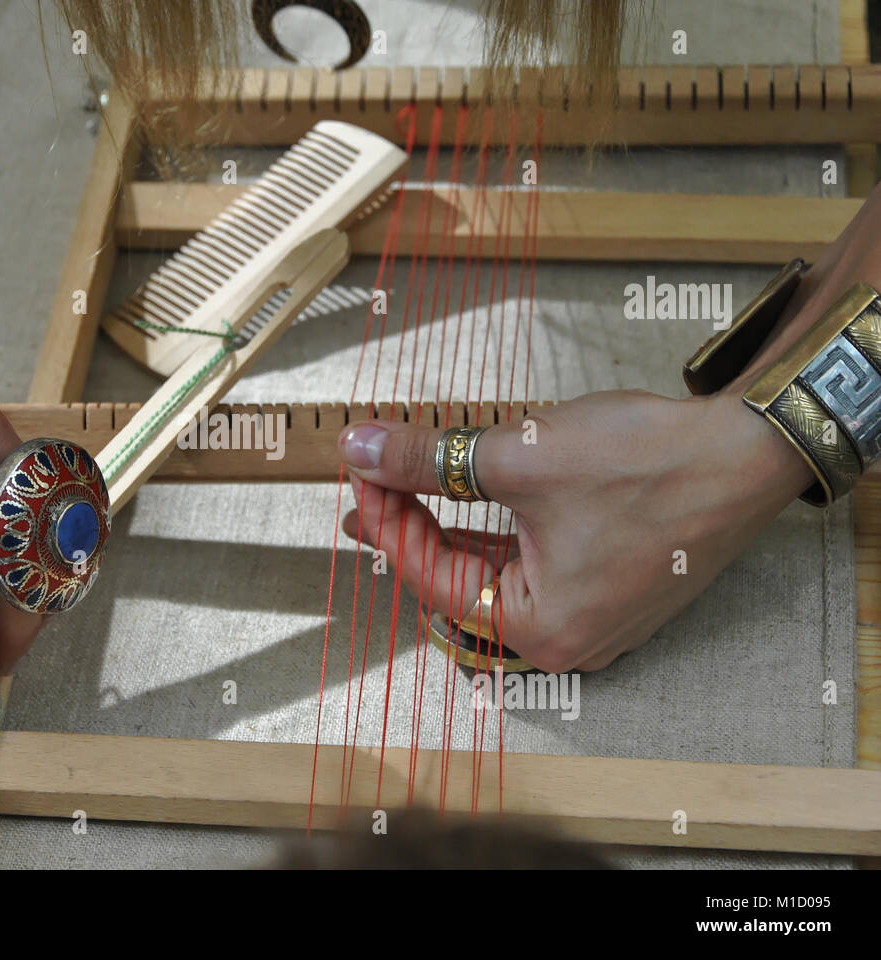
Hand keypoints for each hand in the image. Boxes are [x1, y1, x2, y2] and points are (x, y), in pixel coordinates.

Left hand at [336, 388, 812, 671]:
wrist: (748, 448)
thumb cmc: (644, 464)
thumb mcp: (516, 457)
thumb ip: (427, 460)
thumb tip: (360, 450)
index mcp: (541, 629)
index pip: (432, 577)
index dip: (387, 521)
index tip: (359, 475)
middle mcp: (568, 640)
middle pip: (460, 582)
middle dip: (411, 528)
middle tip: (368, 489)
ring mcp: (594, 616)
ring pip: (496, 574)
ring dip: (449, 528)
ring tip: (400, 492)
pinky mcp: (610, 585)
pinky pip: (535, 566)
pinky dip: (497, 532)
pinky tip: (463, 500)